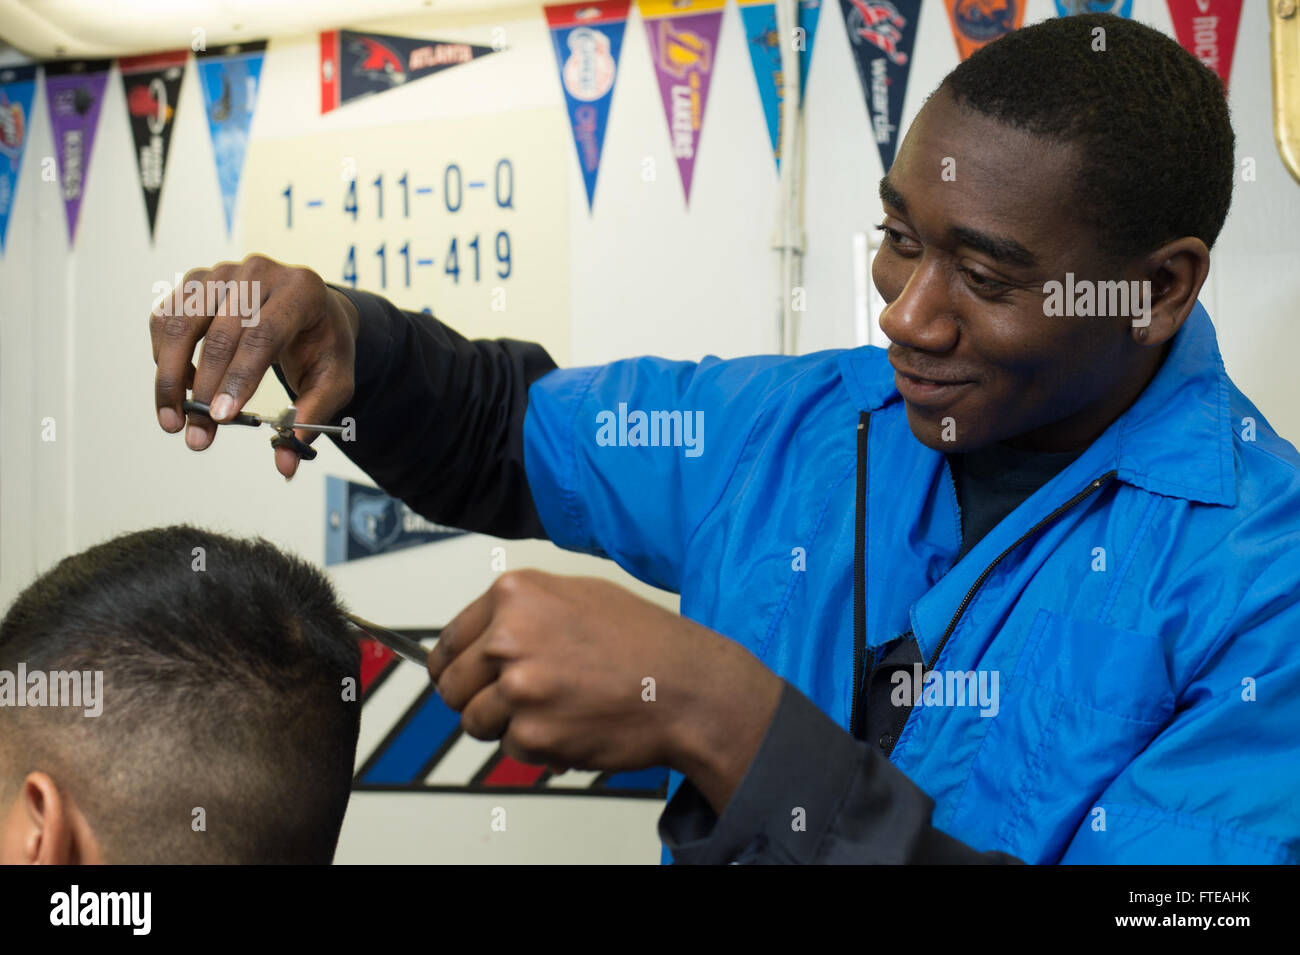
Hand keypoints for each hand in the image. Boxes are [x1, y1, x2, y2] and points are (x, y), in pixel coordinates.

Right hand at [148, 254, 360, 478]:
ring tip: (175, 420)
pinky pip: (168, 320)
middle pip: (220, 333)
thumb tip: (285, 463)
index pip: (264, 333)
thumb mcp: (334, 381)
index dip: (239, 376)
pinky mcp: (197, 282)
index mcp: (301, 291)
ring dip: (170, 376)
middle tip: (196, 435)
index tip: (221, 417)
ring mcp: (224, 272)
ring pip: (182, 323)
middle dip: (203, 390)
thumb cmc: (323, 346)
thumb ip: (311, 418)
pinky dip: (165, 358)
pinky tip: (180, 389)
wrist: (313, 312)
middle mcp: (260, 273)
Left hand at [429, 569, 783, 812]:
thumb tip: (479, 637)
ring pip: (475, 722)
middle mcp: (507, 637)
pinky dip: (536, 746)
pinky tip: (573, 725)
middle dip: (477, 699)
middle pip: (452, 686)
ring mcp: (518, 688)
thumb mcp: (578, 595)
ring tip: (555, 710)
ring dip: (507, 725)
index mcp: (514, 595)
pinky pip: (510, 749)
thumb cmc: (644, 642)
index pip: (448, 642)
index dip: (453, 667)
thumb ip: (521, 611)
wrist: (687, 687)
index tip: (460, 679)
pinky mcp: (532, 733)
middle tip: (515, 702)